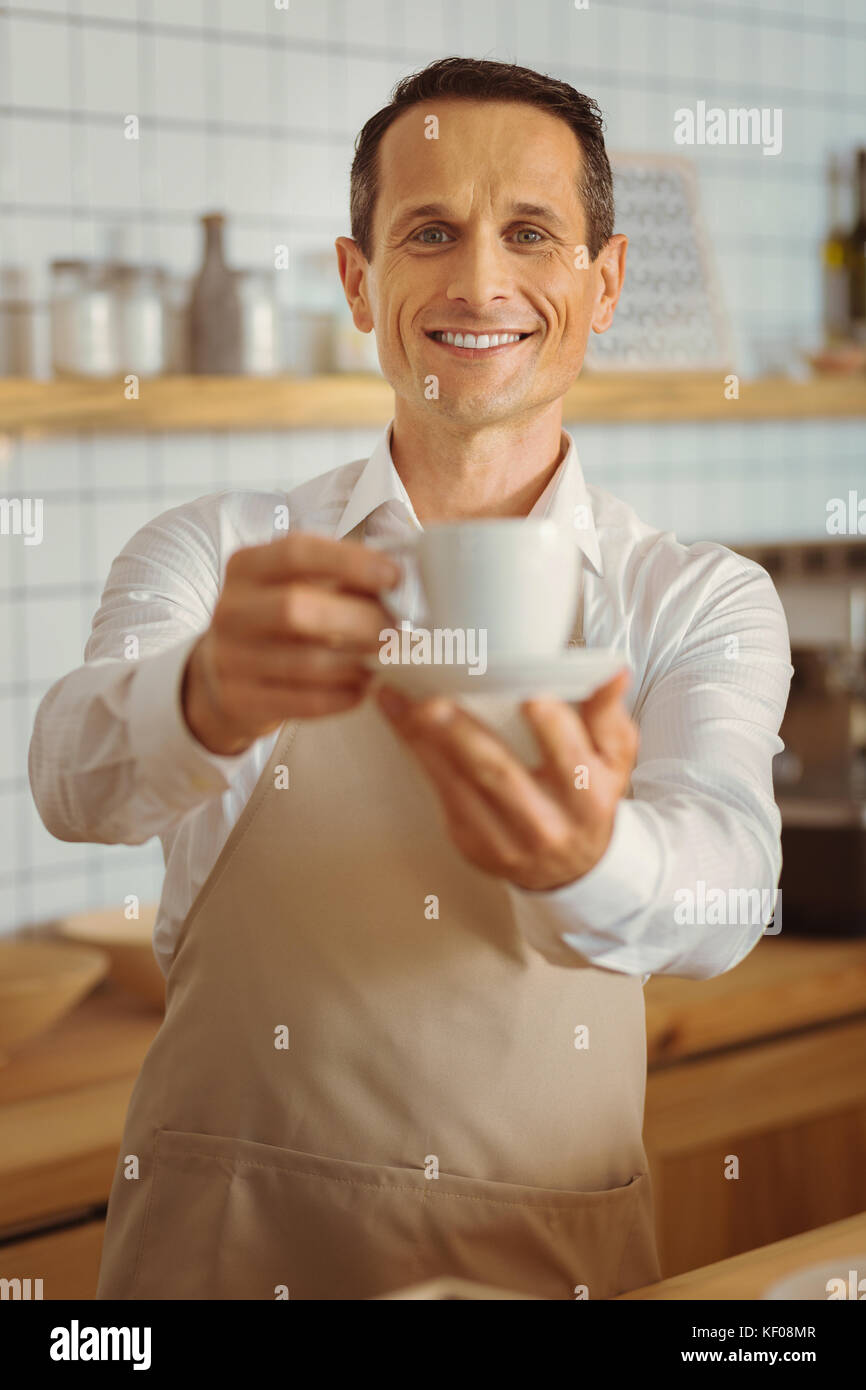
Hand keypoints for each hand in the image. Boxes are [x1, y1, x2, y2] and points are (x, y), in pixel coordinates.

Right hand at [183, 533, 399, 754]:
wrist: (222, 676)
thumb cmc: (277, 623)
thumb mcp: (294, 587)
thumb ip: (339, 578)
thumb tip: (402, 582)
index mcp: (246, 567)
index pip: (296, 552)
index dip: (349, 562)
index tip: (393, 576)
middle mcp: (230, 610)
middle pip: (296, 608)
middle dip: (359, 619)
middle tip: (398, 631)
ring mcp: (230, 658)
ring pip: (305, 662)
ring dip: (356, 663)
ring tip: (383, 662)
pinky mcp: (240, 700)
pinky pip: (303, 701)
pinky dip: (342, 696)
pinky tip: (361, 689)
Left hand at [375, 669, 637, 890]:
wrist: (571, 868)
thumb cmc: (588, 799)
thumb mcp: (613, 759)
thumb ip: (607, 714)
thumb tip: (614, 674)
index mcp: (587, 798)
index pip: (569, 759)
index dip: (551, 728)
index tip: (531, 697)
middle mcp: (545, 823)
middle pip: (500, 776)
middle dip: (464, 736)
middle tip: (434, 703)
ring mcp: (504, 839)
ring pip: (459, 787)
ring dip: (425, 743)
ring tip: (403, 704)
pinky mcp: (472, 842)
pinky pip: (441, 794)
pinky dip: (419, 754)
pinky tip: (401, 722)